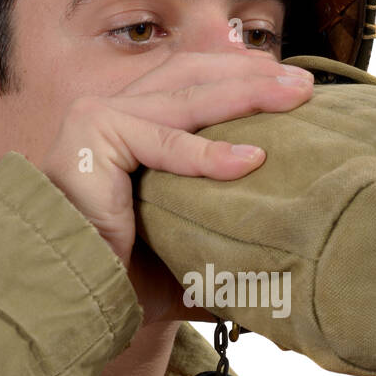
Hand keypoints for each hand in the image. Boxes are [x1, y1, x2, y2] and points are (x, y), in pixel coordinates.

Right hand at [38, 51, 313, 322]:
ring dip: (245, 94)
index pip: (191, 80)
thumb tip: (280, 263)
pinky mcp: (92, 139)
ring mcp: (98, 119)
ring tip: (295, 99)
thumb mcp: (181, 245)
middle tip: (306, 86)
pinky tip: (253, 159)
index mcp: (129, 123)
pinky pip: (163, 144)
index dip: (240, 75)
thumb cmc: (119, 276)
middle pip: (191, 76)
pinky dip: (209, 153)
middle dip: (253, 77)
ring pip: (184, 98)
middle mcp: (110, 111)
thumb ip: (219, 237)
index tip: (290, 85)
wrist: (69, 300)